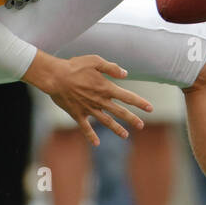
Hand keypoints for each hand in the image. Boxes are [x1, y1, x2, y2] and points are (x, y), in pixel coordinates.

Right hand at [25, 53, 152, 145]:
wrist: (55, 77)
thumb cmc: (74, 66)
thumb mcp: (95, 61)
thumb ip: (111, 67)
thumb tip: (125, 73)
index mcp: (106, 88)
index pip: (127, 97)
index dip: (140, 103)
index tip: (150, 108)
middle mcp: (100, 101)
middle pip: (120, 112)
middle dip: (132, 119)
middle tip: (141, 125)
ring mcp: (89, 109)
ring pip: (106, 121)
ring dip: (116, 129)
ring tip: (125, 136)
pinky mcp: (77, 114)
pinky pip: (85, 127)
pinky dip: (91, 135)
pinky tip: (96, 143)